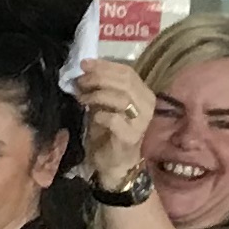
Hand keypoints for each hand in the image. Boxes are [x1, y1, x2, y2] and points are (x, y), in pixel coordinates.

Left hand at [71, 59, 155, 190]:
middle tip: (81, 81)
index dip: (104, 66)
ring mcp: (142, 121)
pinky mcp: (132, 136)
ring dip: (97, 95)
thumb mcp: (102, 105)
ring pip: (121, 98)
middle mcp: (147, 104)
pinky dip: (100, 115)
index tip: (84, 64)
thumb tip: (84, 70)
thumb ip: (99, 88)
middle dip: (99, 78)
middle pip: (125, 82)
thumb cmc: (108, 132)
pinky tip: (93, 117)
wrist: (114, 164)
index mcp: (142, 93)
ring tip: (82, 98)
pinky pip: (115, 119)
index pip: (127, 72)